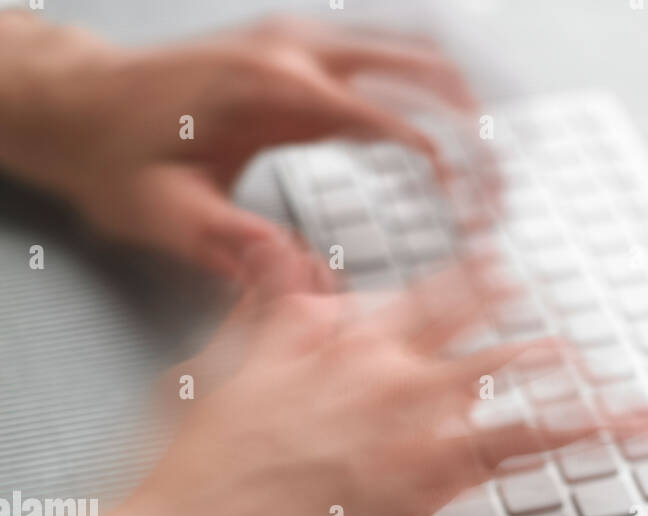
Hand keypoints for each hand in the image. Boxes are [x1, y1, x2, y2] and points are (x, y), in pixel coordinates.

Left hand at [0, 12, 477, 279]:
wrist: (81, 106)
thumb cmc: (120, 160)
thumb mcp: (167, 217)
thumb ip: (235, 247)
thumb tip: (308, 284)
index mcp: (274, 91)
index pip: (391, 120)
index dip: (447, 166)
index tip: (479, 211)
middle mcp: (294, 51)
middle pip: (422, 66)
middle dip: (478, 124)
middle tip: (508, 179)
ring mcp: (298, 40)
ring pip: (412, 47)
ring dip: (464, 94)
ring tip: (501, 151)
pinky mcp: (297, 50)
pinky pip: (385, 53)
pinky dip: (429, 83)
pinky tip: (453, 118)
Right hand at [17, 257, 647, 515]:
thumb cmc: (183, 494)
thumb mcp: (205, 382)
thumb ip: (257, 323)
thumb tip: (277, 277)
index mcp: (314, 332)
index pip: (407, 297)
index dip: (456, 295)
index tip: (488, 294)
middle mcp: (370, 359)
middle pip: (473, 308)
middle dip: (527, 312)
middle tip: (567, 327)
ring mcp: (406, 414)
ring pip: (517, 368)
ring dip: (576, 370)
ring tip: (622, 389)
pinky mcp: (431, 479)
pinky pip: (531, 445)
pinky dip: (589, 436)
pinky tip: (629, 437)